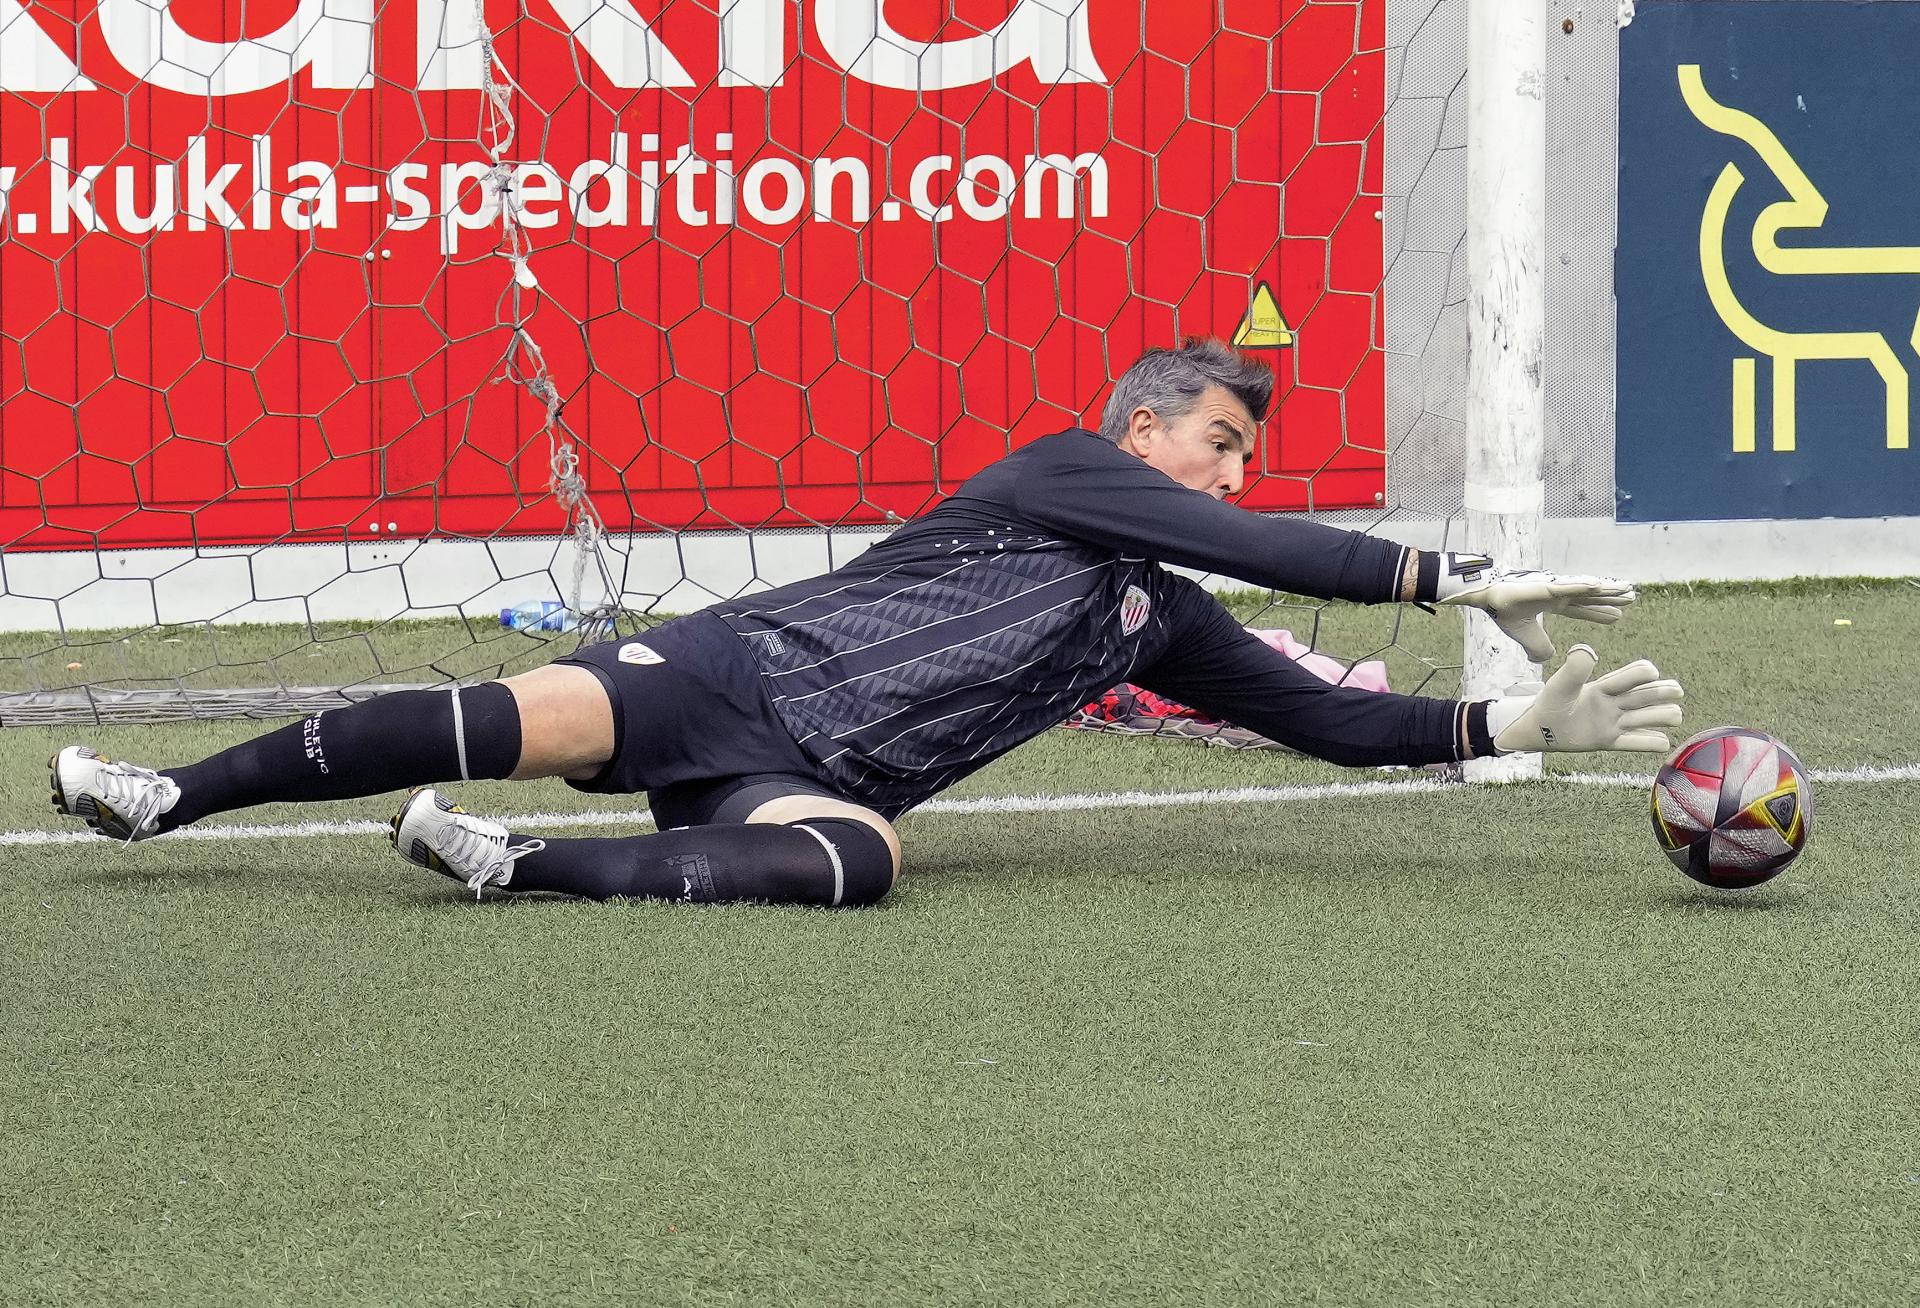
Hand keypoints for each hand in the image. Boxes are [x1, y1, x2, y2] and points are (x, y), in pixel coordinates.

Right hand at [1436, 556, 1635, 661]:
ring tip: (1629, 590)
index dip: (1598, 612)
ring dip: (1608, 590)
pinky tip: (1602, 585)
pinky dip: (1585, 587)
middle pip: (1591, 597)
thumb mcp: (1525, 635)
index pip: (1581, 609)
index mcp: (1552, 603)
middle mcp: (1558, 593)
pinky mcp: (1546, 586)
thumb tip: (1546, 659)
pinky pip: (1569, 587)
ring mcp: (1554, 587)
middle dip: (1611, 598)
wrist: (1486, 598)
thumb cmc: (1502, 611)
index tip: (1618, 616)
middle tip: (1633, 598)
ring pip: (1587, 590)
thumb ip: (1538, 647)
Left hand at [1487, 645, 1683, 754]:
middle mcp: (1614, 703)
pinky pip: (1636, 743)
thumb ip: (1574, 668)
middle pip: (1648, 695)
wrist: (1538, 729)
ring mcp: (1613, 722)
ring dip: (1664, 716)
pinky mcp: (1608, 741)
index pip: (1633, 675)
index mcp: (1604, 686)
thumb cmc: (1550, 703)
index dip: (1645, 673)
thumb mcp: (1561, 684)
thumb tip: (1585, 648)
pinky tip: (1662, 741)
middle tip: (1674, 692)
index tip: (1650, 673)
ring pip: (1648, 718)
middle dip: (1665, 692)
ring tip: (1673, 716)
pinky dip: (1652, 743)